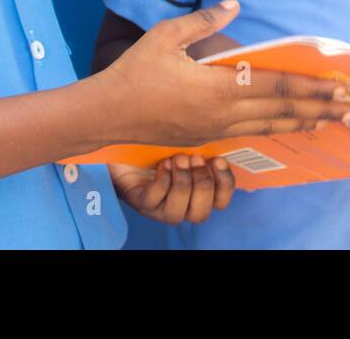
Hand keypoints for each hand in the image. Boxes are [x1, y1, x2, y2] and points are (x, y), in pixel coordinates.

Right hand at [100, 0, 349, 146]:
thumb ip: (202, 20)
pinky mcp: (207, 137)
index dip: (308, 87)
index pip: (275, 86)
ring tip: (329, 122)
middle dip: (317, 109)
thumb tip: (234, 4)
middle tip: (349, 109)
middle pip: (280, 111)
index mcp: (218, 88)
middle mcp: (223, 114)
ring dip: (302, 123)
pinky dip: (276, 129)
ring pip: (269, 127)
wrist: (107, 114)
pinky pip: (251, 134)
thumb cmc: (134, 71)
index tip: (336, 87)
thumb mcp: (165, 36)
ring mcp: (216, 130)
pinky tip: (288, 128)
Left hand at [108, 155, 235, 224]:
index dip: (225, 185)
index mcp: (196, 194)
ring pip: (176, 214)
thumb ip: (206, 146)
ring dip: (182, 185)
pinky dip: (162, 182)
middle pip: (200, 214)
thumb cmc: (161, 143)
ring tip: (177, 159)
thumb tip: (223, 134)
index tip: (218, 161)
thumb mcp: (187, 143)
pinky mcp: (138, 202)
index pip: (220, 203)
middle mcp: (178, 206)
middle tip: (195, 158)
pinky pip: (153, 200)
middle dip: (202, 186)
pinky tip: (163, 164)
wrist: (125, 143)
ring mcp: (157, 208)